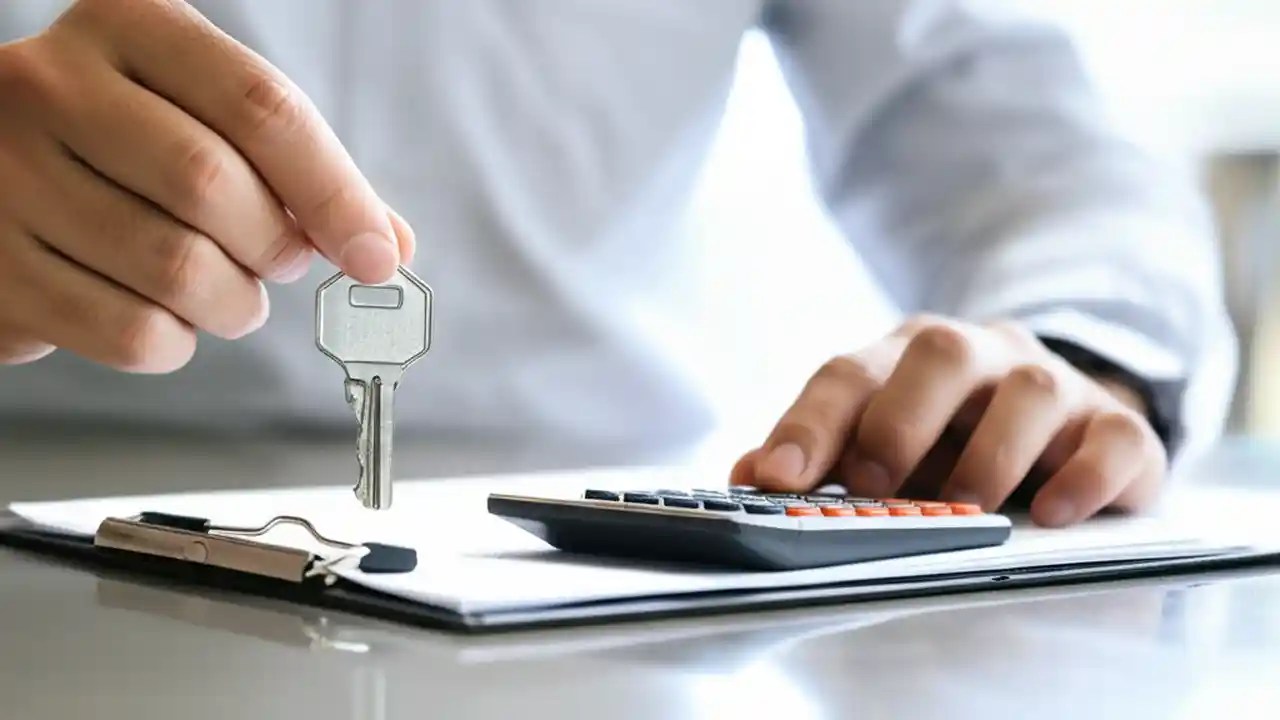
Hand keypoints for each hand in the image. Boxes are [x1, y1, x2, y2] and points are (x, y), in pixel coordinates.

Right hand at [0, 0, 413, 371]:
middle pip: (214, 187)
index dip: (335, 193)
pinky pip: (130, 332)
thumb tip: (386, 244)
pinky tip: (166, 316)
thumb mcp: (204, 116)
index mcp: (128, 26)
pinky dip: (176, 342)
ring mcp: (6, 175)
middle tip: (280, 260)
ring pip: (176, 270)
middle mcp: (51, 86)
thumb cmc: (122, 144)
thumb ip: (297, 170)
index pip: (262, 109)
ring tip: (226, 291)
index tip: (375, 254)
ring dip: (233, 304)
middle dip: (275, 247)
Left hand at [731, 316, 1166, 526]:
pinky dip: (1085, 476)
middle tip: (873, 483)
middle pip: (938, 352)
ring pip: (1029, 391)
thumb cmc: (951, 438)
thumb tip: (746, 475)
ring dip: (990, 454)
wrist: (1065, 422)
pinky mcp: (1115, 426)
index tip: (775, 478)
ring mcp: (1052, 385)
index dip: (808, 425)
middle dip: (898, 420)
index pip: (848, 374)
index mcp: (905, 357)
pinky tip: (1055, 513)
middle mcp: (978, 357)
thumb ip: (818, 457)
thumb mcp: (881, 443)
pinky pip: (1113, 438)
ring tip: (966, 509)